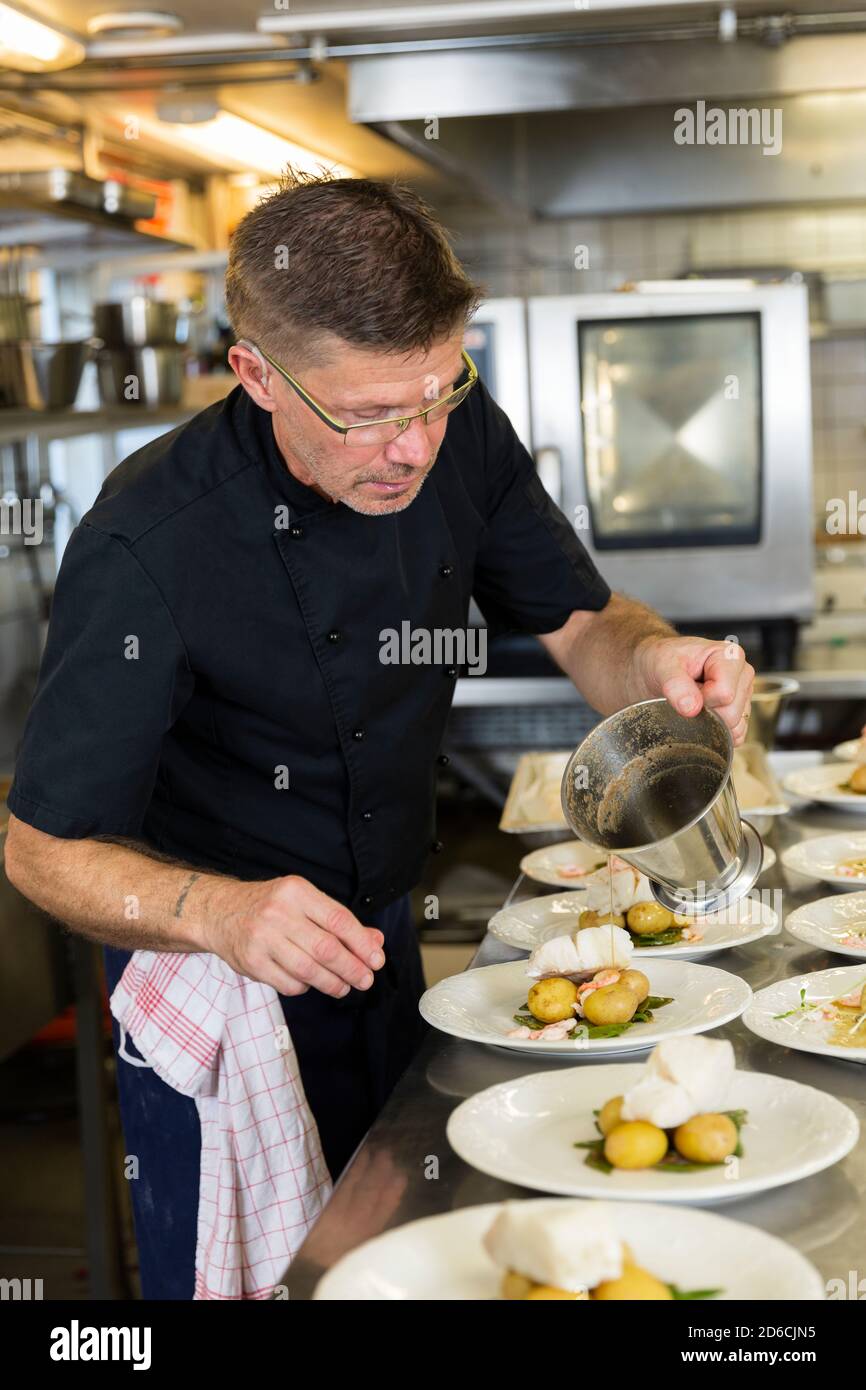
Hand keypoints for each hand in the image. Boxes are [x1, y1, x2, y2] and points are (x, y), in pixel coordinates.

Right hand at [201, 874, 384, 997]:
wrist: (219, 911)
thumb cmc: (270, 906)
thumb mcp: (304, 902)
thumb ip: (339, 922)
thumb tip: (375, 941)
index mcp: (297, 892)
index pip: (339, 919)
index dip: (362, 943)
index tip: (377, 960)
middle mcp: (278, 912)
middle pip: (326, 948)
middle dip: (352, 968)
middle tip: (365, 980)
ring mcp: (262, 938)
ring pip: (308, 970)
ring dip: (332, 983)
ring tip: (344, 987)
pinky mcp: (251, 962)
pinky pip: (288, 983)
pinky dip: (305, 987)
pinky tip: (310, 982)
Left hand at [635, 635, 754, 745]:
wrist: (652, 671)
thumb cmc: (662, 661)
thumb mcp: (661, 666)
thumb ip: (675, 684)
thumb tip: (691, 708)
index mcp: (730, 656)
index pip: (724, 693)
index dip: (702, 699)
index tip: (686, 690)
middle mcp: (741, 674)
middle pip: (731, 713)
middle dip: (706, 712)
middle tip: (687, 697)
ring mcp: (743, 695)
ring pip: (735, 726)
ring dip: (710, 722)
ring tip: (694, 703)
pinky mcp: (740, 713)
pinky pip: (736, 735)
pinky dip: (716, 733)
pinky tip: (702, 718)